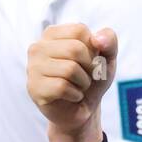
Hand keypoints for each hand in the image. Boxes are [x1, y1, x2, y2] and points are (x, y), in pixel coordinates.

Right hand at [26, 23, 116, 141]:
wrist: (83, 110)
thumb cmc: (92, 79)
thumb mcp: (107, 57)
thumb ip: (109, 40)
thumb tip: (97, 39)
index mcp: (52, 34)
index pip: (80, 31)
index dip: (93, 49)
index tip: (88, 61)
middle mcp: (38, 47)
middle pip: (75, 49)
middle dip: (89, 68)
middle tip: (85, 77)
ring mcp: (32, 68)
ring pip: (70, 69)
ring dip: (83, 83)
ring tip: (78, 87)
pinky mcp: (34, 88)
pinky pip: (62, 87)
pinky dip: (75, 95)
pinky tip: (71, 97)